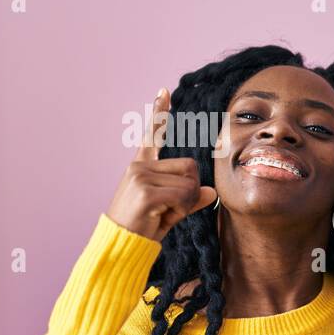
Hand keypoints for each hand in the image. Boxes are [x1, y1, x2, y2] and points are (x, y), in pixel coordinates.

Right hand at [106, 88, 216, 241]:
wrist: (121, 244)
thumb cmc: (145, 226)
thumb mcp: (172, 209)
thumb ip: (190, 198)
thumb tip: (212, 192)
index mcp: (142, 166)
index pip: (152, 135)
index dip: (159, 113)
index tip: (164, 90)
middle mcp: (139, 166)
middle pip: (190, 167)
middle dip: (190, 191)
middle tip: (169, 208)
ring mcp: (140, 176)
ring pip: (190, 183)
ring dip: (185, 203)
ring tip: (162, 213)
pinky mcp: (145, 190)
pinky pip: (184, 195)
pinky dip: (180, 209)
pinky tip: (160, 216)